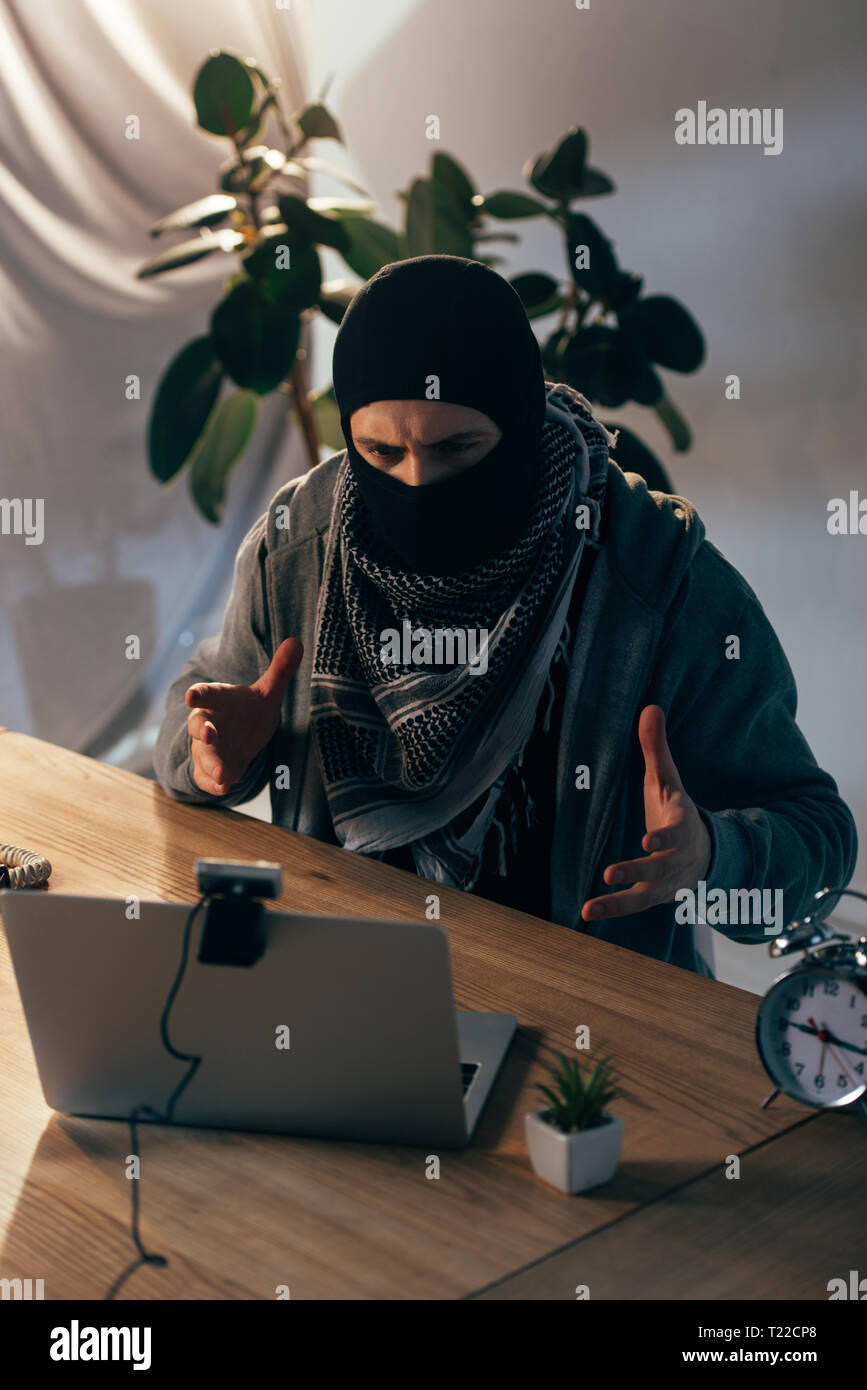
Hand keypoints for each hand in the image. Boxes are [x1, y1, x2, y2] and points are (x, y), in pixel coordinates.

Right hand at [185, 638, 303, 795]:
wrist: (243, 737)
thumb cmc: (250, 711)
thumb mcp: (268, 693)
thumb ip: (280, 670)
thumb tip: (297, 641)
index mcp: (218, 700)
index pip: (206, 694)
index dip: (198, 694)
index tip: (191, 695)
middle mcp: (208, 723)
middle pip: (197, 726)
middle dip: (201, 730)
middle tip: (208, 734)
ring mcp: (208, 748)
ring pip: (203, 755)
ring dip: (210, 764)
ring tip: (223, 776)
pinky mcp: (212, 769)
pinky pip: (207, 778)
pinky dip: (213, 784)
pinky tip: (225, 789)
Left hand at [581, 704, 710, 921]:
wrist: (708, 853)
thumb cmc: (678, 811)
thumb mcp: (668, 781)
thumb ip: (657, 749)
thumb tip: (650, 707)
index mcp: (682, 827)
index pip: (675, 834)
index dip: (664, 838)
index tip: (649, 841)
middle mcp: (678, 860)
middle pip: (660, 869)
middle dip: (637, 872)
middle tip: (610, 874)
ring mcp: (669, 883)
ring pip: (646, 896)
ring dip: (618, 903)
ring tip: (589, 909)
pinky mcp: (657, 897)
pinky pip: (635, 906)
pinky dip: (613, 911)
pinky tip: (587, 913)